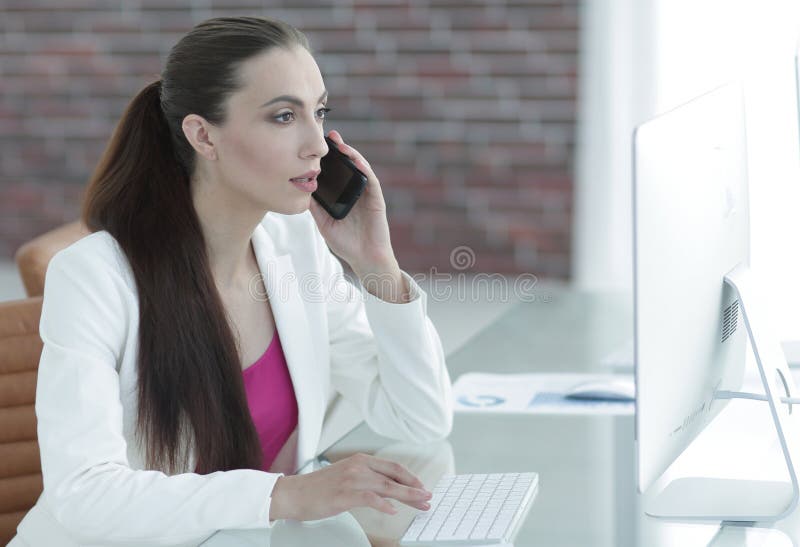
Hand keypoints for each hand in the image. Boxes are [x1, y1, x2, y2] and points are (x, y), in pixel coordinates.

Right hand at [268, 453, 432, 520]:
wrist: (294, 493)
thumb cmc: (318, 487)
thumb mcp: (346, 475)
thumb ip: (365, 477)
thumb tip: (387, 487)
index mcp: (360, 460)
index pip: (392, 467)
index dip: (410, 477)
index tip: (422, 487)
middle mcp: (358, 466)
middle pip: (394, 476)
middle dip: (414, 488)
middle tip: (427, 497)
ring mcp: (351, 479)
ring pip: (386, 486)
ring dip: (406, 496)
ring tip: (419, 504)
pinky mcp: (344, 494)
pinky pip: (369, 498)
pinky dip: (383, 504)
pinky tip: (392, 511)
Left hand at [308, 130, 395, 270]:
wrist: (366, 259)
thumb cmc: (346, 243)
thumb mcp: (323, 223)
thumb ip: (315, 206)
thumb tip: (300, 189)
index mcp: (343, 196)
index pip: (335, 172)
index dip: (327, 159)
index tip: (315, 147)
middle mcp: (355, 191)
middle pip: (347, 165)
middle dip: (338, 150)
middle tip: (328, 135)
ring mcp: (366, 193)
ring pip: (359, 168)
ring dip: (350, 153)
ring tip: (339, 142)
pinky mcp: (376, 199)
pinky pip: (370, 179)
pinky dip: (362, 167)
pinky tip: (353, 159)